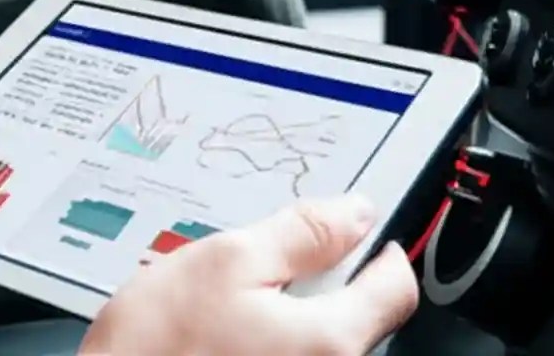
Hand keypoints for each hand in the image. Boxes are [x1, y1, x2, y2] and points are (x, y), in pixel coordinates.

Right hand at [80, 195, 418, 355]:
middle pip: (356, 314)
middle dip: (316, 283)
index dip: (378, 246)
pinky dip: (261, 345)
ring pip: (314, 338)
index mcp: (331, 341)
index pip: (398, 285)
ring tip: (222, 312)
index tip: (352, 231)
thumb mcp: (225, 261)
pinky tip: (216, 342)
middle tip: (256, 272)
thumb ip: (302, 233)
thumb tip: (355, 212)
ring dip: (282, 315)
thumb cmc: (155, 353)